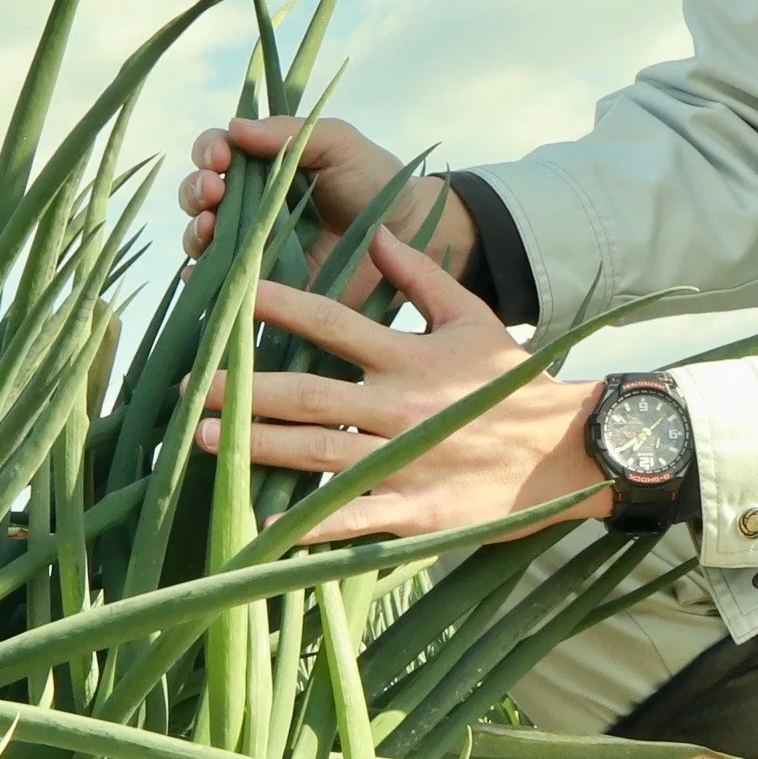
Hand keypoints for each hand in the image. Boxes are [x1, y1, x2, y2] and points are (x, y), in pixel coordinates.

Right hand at [177, 113, 477, 302]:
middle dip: (196, 190)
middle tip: (213, 192)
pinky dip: (201, 280)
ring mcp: (254, 244)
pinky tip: (199, 276)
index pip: (218, 150)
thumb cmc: (374, 179)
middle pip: (200, 194)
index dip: (210, 151)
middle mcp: (250, 203)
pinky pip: (223, 284)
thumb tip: (235, 126)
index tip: (221, 156)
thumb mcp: (338, 143)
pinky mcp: (264, 284)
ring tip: (209, 231)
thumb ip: (291, 132)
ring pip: (203, 238)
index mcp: (263, 163)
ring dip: (195, 231)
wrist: (409, 233)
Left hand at [198, 228, 606, 544]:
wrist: (570, 454)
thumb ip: (423, 276)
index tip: (231, 295)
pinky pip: (353, 520)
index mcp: (413, 356)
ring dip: (257, 448)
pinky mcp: (417, 514)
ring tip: (201, 439)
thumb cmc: (514, 384)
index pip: (333, 324)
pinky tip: (261, 523)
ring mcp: (408, 464)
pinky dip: (308, 524)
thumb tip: (377, 234)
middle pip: (310, 395)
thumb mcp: (474, 319)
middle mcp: (403, 408)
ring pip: (318, 455)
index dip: (280, 307)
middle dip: (243, 391)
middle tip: (187, 386)